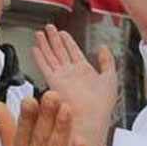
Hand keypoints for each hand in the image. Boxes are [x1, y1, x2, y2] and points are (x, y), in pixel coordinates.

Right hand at [32, 24, 116, 145]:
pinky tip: (36, 48)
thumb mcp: (111, 77)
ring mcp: (62, 78)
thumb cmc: (102, 104)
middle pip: (60, 52)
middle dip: (54, 39)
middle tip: (49, 28)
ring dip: (45, 44)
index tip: (63, 33)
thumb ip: (107, 61)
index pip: (74, 52)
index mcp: (85, 72)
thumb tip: (103, 48)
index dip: (68, 42)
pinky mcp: (53, 82)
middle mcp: (71, 74)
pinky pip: (44, 66)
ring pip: (51, 56)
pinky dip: (39, 57)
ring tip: (40, 33)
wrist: (91, 117)